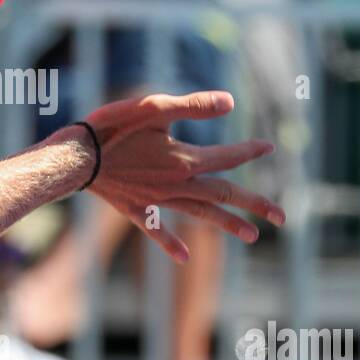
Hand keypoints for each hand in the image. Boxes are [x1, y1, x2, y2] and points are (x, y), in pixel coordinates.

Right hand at [79, 91, 283, 262]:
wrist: (76, 159)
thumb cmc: (114, 127)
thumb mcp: (155, 108)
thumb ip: (193, 106)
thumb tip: (230, 102)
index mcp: (185, 161)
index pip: (228, 158)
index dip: (250, 151)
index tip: (269, 148)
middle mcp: (177, 186)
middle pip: (224, 196)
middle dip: (255, 205)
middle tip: (283, 217)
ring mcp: (157, 201)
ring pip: (200, 214)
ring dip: (228, 224)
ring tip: (253, 236)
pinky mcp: (136, 209)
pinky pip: (158, 231)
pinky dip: (172, 243)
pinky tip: (185, 257)